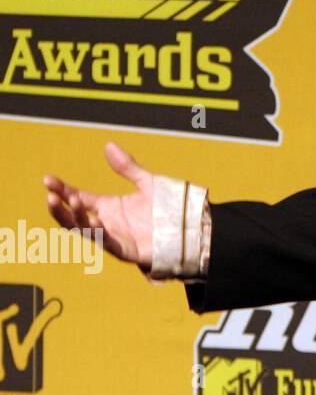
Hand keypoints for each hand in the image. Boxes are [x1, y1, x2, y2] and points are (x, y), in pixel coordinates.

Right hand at [44, 141, 155, 271]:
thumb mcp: (147, 182)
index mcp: (109, 207)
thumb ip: (127, 167)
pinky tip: (93, 223)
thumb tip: (108, 144)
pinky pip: (108, 243)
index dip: (62, 190)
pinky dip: (99, 234)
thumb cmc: (168, 209)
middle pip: (75, 216)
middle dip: (61, 207)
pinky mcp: (126, 250)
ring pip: (86, 231)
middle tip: (50, 195)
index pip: (79, 197)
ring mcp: (115, 237)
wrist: (190, 228)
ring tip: (64, 204)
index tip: (47, 179)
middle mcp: (107, 223)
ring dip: (74, 219)